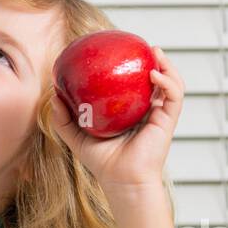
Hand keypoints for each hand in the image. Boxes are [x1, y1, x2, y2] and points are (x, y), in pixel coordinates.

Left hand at [50, 47, 184, 189]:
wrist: (121, 181)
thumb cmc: (103, 162)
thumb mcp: (77, 137)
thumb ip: (64, 118)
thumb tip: (54, 94)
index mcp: (130, 111)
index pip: (135, 84)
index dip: (132, 66)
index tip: (121, 50)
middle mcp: (147, 110)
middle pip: (156, 79)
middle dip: (153, 60)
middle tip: (141, 47)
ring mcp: (159, 114)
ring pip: (171, 83)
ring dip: (166, 65)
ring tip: (154, 52)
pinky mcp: (167, 121)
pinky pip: (173, 96)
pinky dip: (167, 82)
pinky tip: (154, 74)